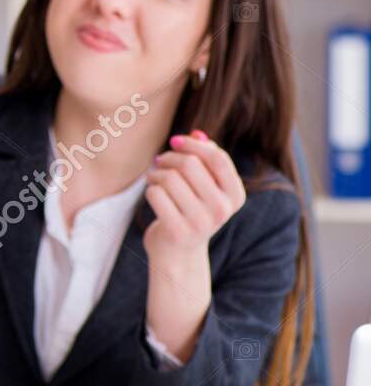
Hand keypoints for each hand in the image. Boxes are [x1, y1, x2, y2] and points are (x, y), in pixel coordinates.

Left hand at [144, 129, 246, 259]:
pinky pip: (155, 194)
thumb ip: (205, 158)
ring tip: (155, 179)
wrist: (178, 252)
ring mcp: (201, 222)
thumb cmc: (190, 209)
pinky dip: (149, 189)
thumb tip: (198, 133)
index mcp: (235, 195)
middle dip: (169, 157)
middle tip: (159, 161)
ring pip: (169, 178)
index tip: (175, 141)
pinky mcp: (178, 231)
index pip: (217, 158)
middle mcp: (222, 210)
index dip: (193, 144)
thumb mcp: (205, 186)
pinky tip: (153, 194)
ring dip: (155, 173)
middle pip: (190, 165)